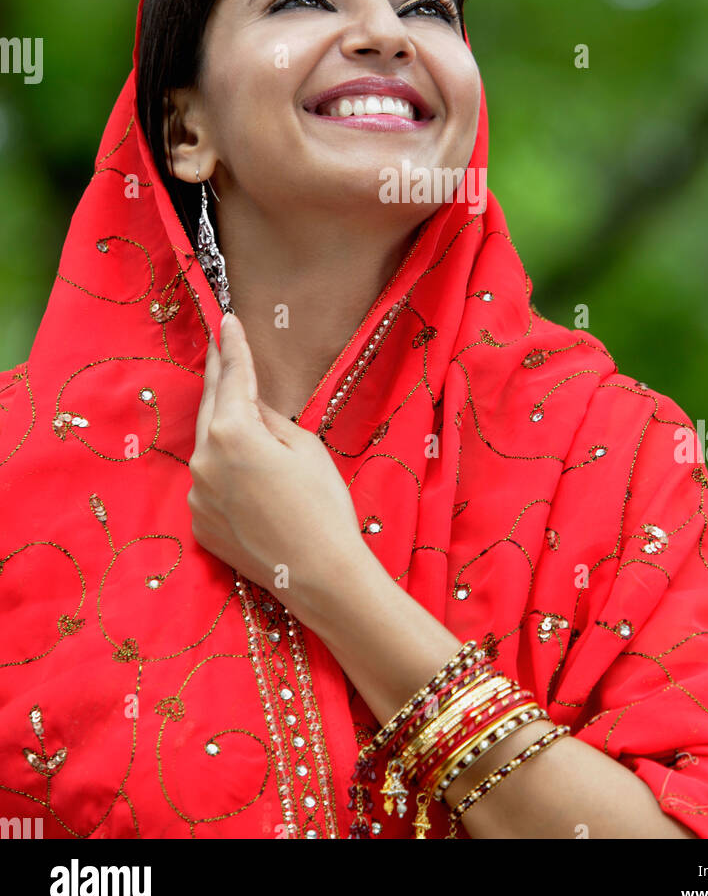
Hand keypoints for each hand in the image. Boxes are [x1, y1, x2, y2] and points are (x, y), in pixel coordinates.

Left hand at [187, 312, 364, 618]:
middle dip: (216, 375)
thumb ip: (270, 419)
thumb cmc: (323, 505)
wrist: (318, 575)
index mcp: (232, 432)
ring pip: (208, 447)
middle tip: (219, 344)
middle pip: (209, 406)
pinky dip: (223, 468)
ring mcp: (196, 494)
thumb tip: (251, 408)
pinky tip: (245, 471)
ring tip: (238, 408)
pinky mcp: (200, 523)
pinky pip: (209, 483)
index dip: (232, 346)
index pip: (232, 378)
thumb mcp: (305, 448)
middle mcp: (204, 460)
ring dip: (222, 427)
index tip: (228, 320)